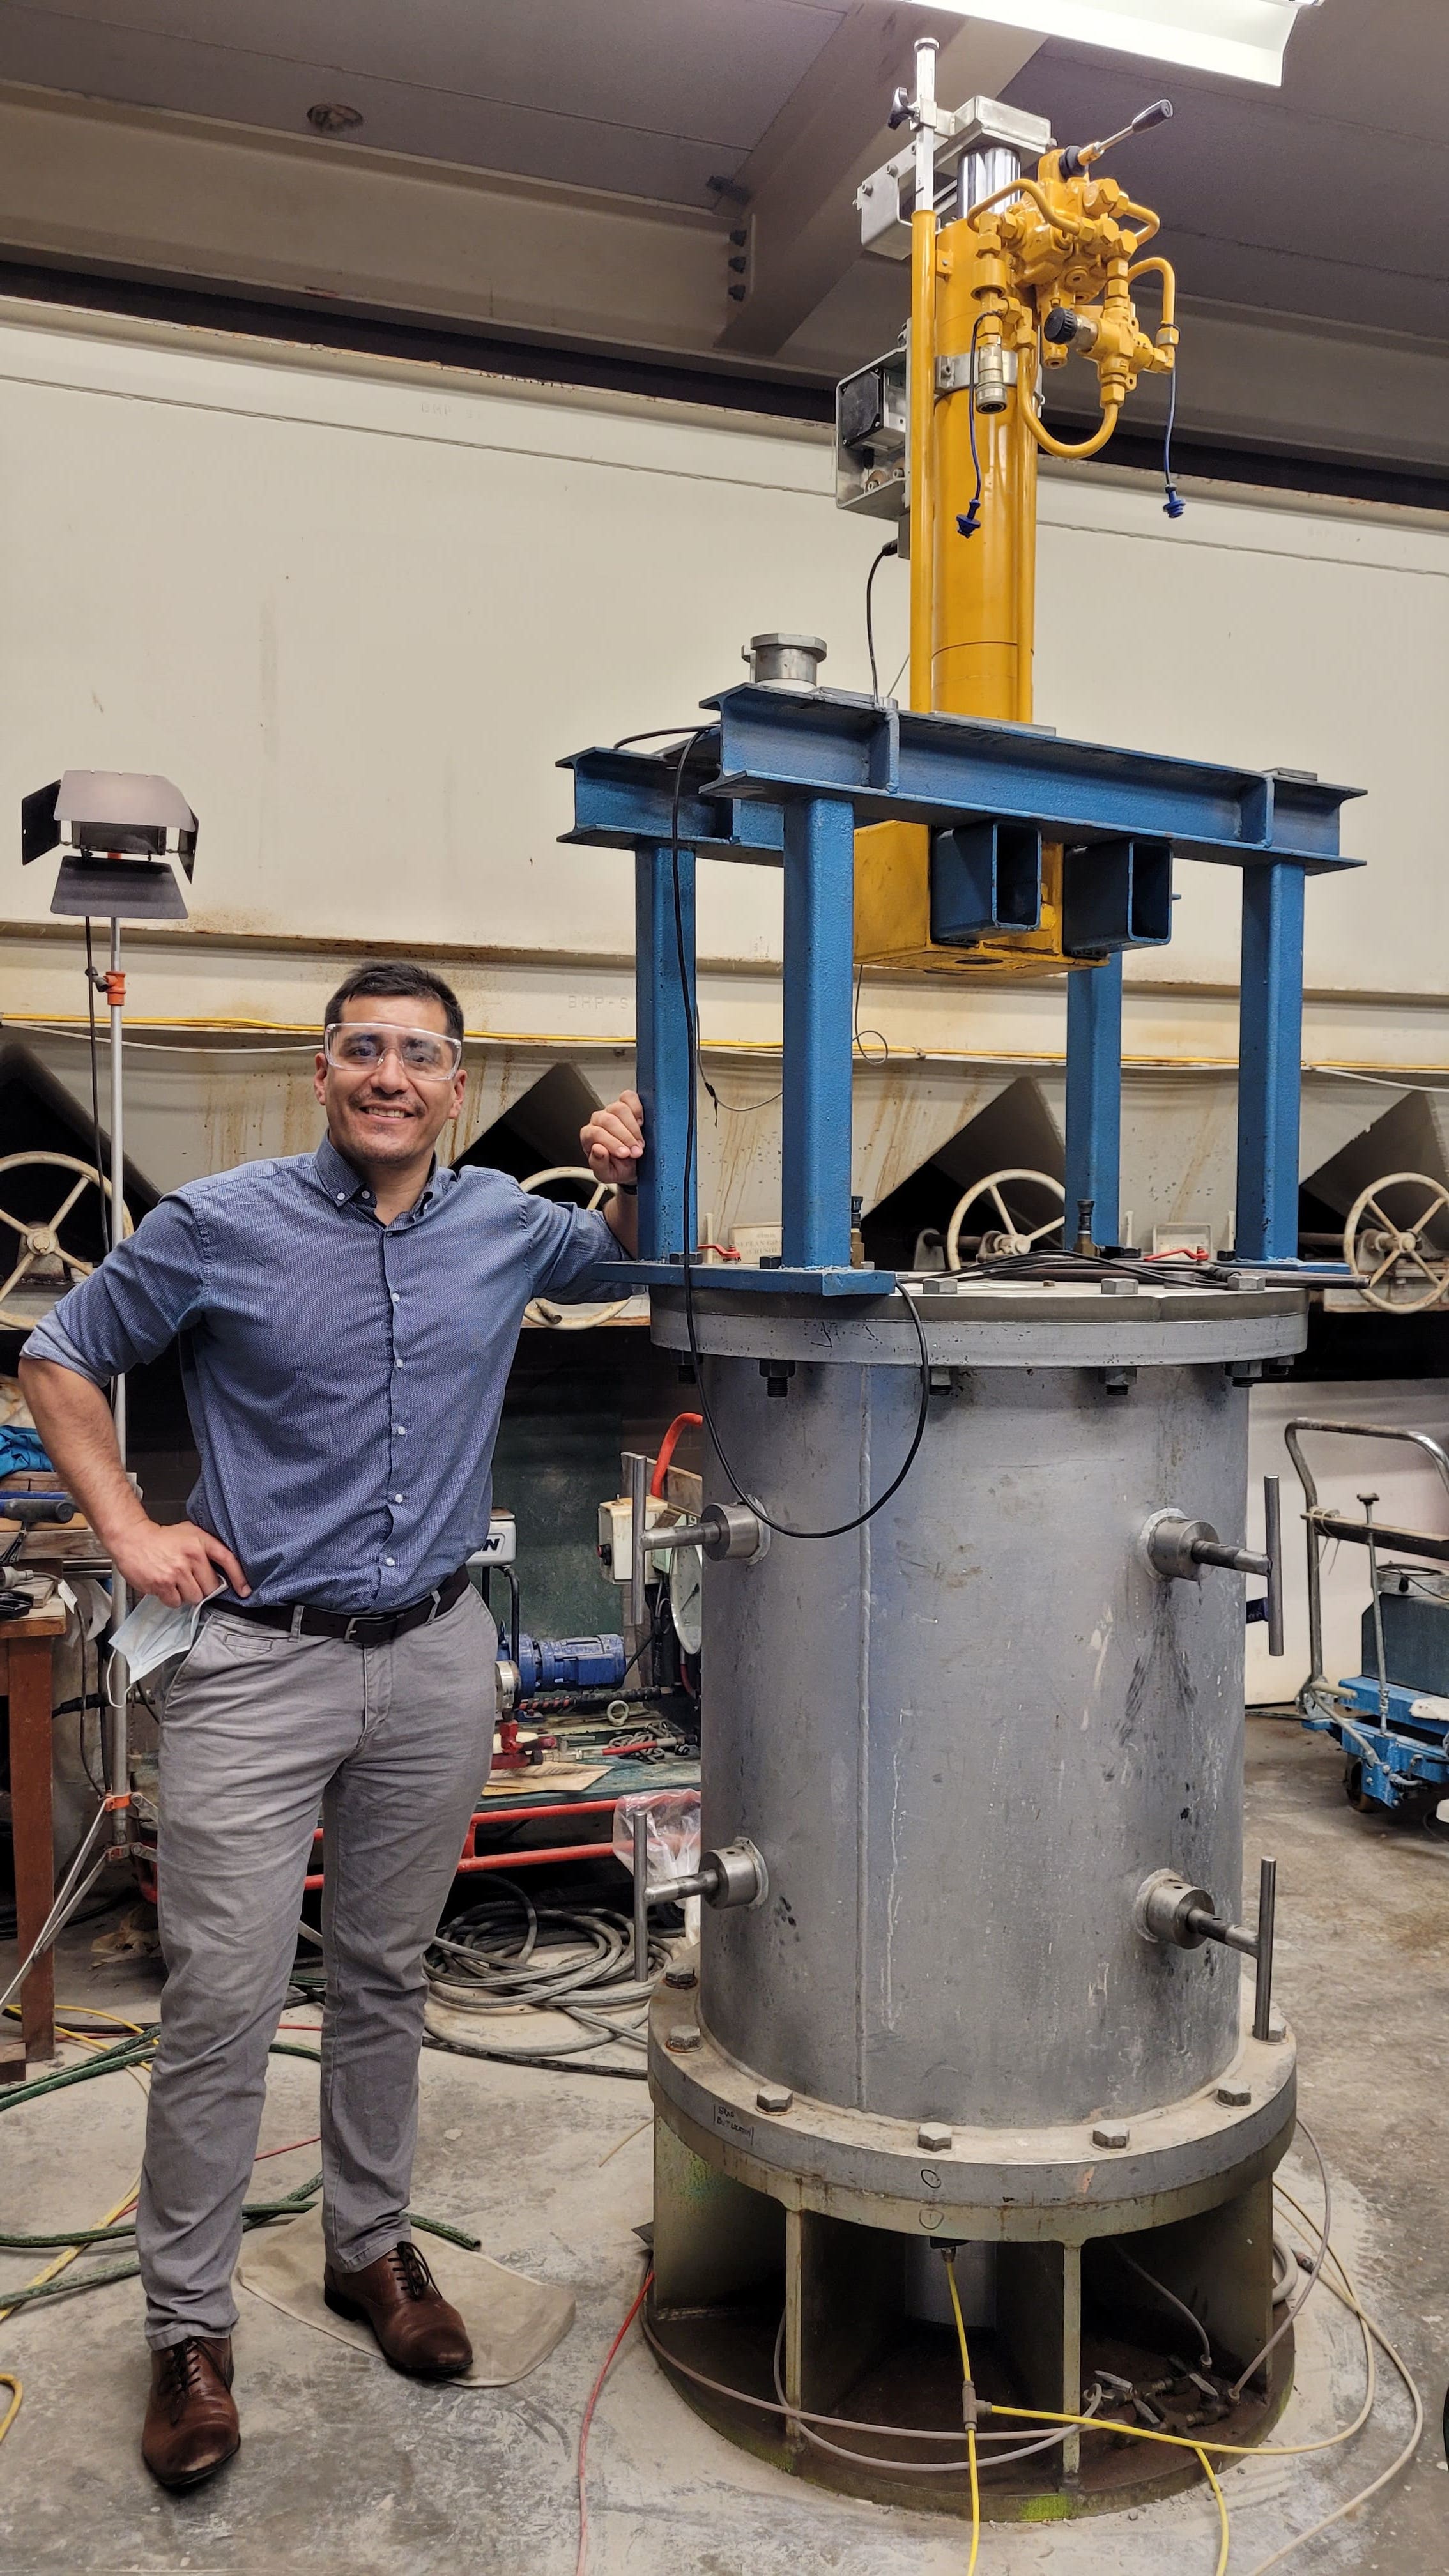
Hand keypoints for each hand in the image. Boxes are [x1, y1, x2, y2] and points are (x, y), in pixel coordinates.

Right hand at [109, 1517, 249, 1607]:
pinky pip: (176, 1602)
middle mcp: (191, 1556)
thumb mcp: (190, 1532)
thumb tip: (223, 1569)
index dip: (239, 1577)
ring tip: (177, 1582)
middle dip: (203, 1588)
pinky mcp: (162, 1584)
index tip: (244, 1590)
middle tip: (192, 1581)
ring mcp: (177, 1571)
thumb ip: (206, 1547)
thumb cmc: (162, 1538)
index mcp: (200, 1541)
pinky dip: (172, 1599)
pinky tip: (166, 1586)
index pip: (227, 1559)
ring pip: (194, 1597)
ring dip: (187, 1595)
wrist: (132, 1539)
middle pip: (211, 1587)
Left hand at [581, 1090, 644, 1189]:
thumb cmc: (618, 1168)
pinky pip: (629, 1097)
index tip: (626, 1154)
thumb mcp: (607, 1174)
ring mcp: (611, 1110)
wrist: (633, 1166)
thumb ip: (599, 1164)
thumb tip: (597, 1149)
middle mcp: (598, 1120)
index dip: (612, 1143)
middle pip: (609, 1120)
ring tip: (640, 1143)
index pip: (596, 1133)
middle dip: (626, 1137)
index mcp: (589, 1136)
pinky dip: (637, 1108)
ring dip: (633, 1127)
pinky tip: (641, 1123)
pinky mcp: (625, 1103)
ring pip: (619, 1108)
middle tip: (636, 1152)